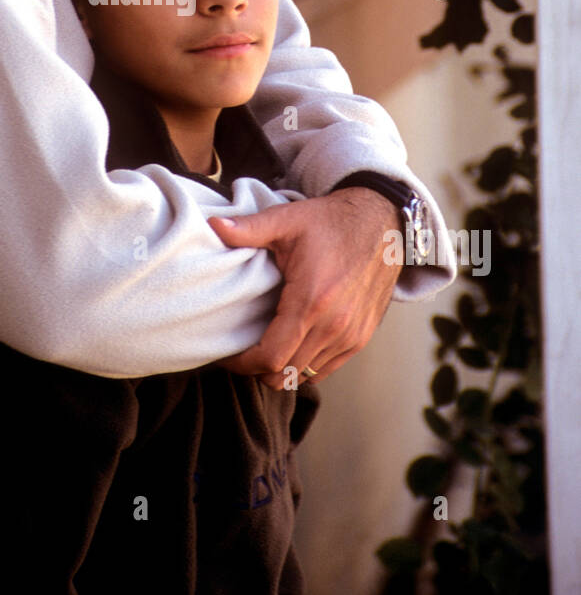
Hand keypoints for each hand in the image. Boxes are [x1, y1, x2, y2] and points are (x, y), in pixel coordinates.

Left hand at [210, 188, 402, 391]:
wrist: (382, 223)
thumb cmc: (331, 221)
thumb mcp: (287, 219)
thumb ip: (248, 228)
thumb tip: (212, 226)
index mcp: (312, 301)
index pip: (271, 357)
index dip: (242, 364)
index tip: (225, 355)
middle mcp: (335, 326)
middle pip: (284, 374)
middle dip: (256, 369)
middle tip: (240, 350)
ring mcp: (351, 336)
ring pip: (304, 375)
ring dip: (280, 368)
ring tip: (263, 346)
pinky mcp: (361, 338)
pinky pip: (325, 369)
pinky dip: (303, 365)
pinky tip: (290, 344)